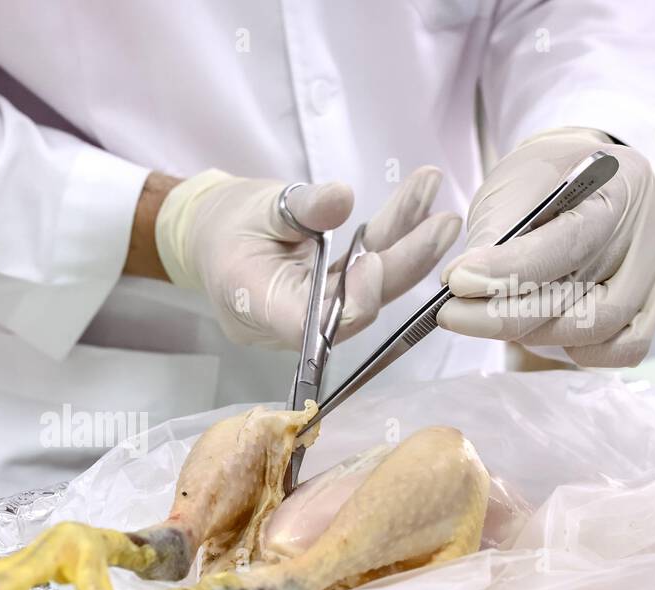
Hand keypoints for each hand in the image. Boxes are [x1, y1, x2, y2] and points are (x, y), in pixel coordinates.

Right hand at [152, 166, 460, 349]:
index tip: (374, 261)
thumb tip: (341, 198)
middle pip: (353, 306)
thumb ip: (299, 206)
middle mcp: (288, 320)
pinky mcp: (330, 295)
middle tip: (442, 225)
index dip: (350, 301)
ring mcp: (313, 311)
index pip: (311, 325)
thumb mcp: (256, 205)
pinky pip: (365, 274)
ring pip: (366, 288)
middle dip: (401, 266)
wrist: (210, 232)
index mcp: (256, 306)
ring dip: (408, 250)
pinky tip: (422, 208)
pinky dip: (392, 243)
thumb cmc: (224, 222)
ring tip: (443, 212)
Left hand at [437, 128, 654, 366]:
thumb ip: (493, 237)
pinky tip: (536, 327)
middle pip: (590, 305)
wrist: (571, 179)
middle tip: (452, 314)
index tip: (457, 281)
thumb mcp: (511, 188)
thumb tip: (464, 285)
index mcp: (623, 182)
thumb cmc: (540, 180)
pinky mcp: (651, 305)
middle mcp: (653, 230)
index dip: (510, 270)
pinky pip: (619, 349)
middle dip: (509, 317)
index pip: (571, 241)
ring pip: (600, 332)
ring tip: (487, 315)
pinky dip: (573, 348)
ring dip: (533, 333)